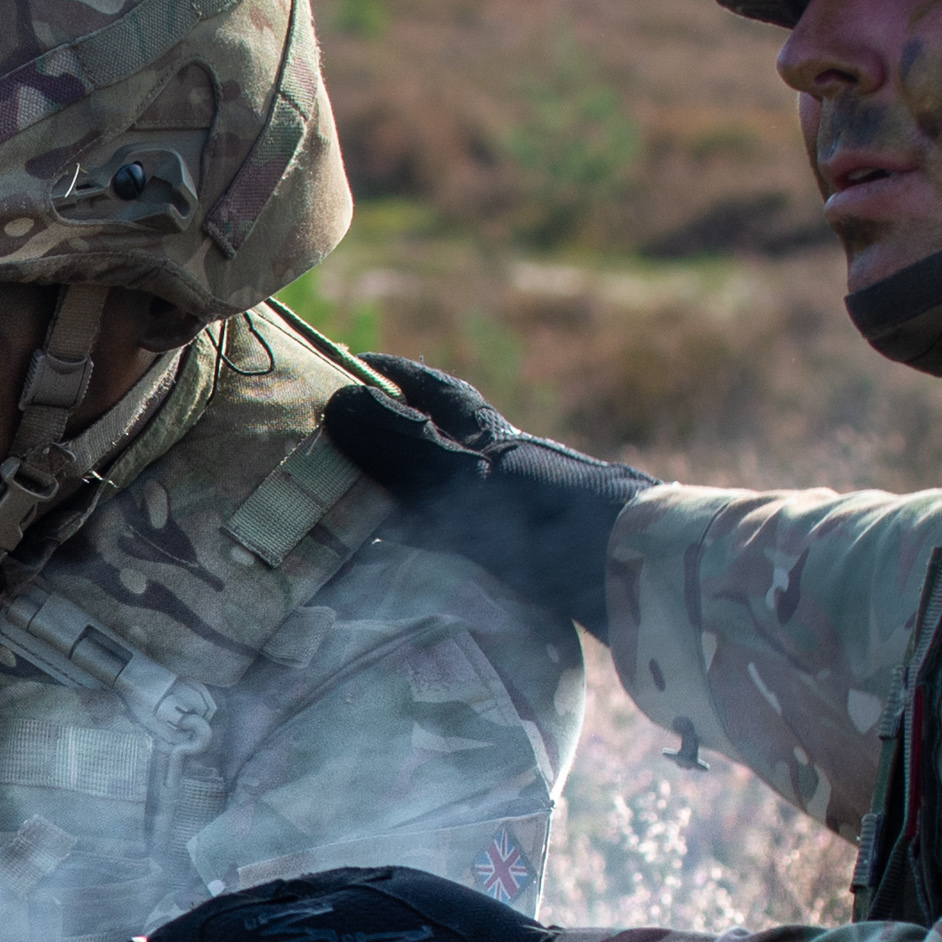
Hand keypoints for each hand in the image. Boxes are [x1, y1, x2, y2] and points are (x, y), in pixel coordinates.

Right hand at [320, 357, 649, 636]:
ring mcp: (498, 509)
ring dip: (388, 496)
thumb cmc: (550, 515)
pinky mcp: (506, 554)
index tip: (336, 368)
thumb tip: (338, 402)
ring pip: (429, 492)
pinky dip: (409, 543)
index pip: (425, 387)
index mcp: (482, 431)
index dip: (383, 375)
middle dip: (375, 438)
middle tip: (317, 447)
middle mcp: (489, 462)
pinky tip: (383, 564)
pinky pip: (443, 540)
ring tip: (335, 508)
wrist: (623, 573)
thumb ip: (405, 443)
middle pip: (421, 439)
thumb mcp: (468, 474)